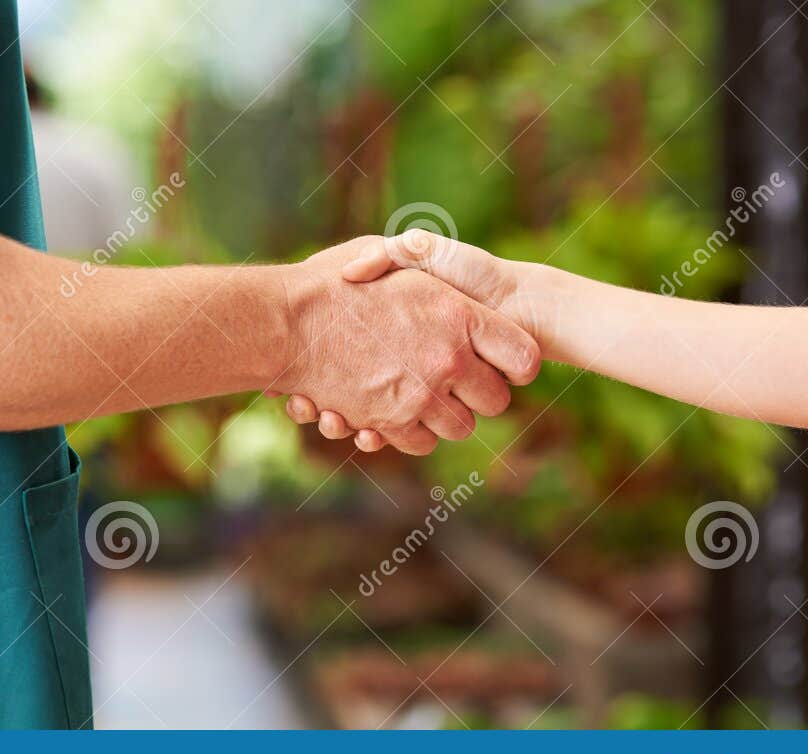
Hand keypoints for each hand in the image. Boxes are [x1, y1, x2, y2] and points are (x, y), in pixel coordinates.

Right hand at [271, 237, 539, 455]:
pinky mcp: (390, 422)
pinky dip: (410, 432)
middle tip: (459, 382)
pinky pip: (420, 442)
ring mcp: (420, 395)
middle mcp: (447, 359)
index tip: (502, 364)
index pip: (521, 358)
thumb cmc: (335, 282)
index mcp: (459, 315)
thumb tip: (454, 285)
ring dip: (444, 416)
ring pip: (458, 428)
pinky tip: (393, 409)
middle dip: (479, 396)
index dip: (516, 365)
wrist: (286, 322)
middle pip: (494, 402)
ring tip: (421, 394)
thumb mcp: (391, 258)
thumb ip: (431, 269)